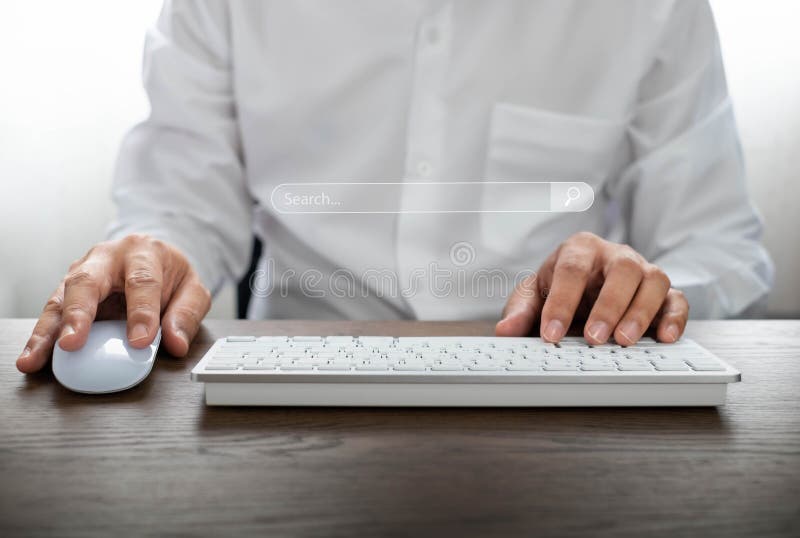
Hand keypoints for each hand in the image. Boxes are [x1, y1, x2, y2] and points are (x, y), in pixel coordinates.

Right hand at [16, 234, 210, 372]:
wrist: (154, 258)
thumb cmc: (170, 274)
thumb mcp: (192, 289)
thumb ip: (186, 314)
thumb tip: (175, 343)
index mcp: (143, 252)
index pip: (142, 282)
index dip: (141, 313)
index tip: (139, 341)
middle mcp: (107, 257)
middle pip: (88, 281)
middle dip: (79, 313)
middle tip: (73, 342)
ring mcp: (83, 272)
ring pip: (61, 298)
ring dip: (48, 331)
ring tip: (37, 358)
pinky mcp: (69, 290)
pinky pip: (53, 313)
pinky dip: (42, 337)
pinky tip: (33, 358)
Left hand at [495, 232, 687, 344]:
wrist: (584, 288)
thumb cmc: (559, 288)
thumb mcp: (534, 295)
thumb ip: (520, 310)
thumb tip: (505, 330)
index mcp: (579, 250)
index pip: (571, 270)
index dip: (561, 302)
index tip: (551, 333)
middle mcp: (615, 255)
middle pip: (621, 270)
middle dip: (608, 306)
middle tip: (594, 339)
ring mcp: (643, 271)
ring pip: (653, 281)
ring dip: (641, 312)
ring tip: (624, 341)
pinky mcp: (664, 293)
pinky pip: (677, 300)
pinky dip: (675, 318)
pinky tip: (665, 338)